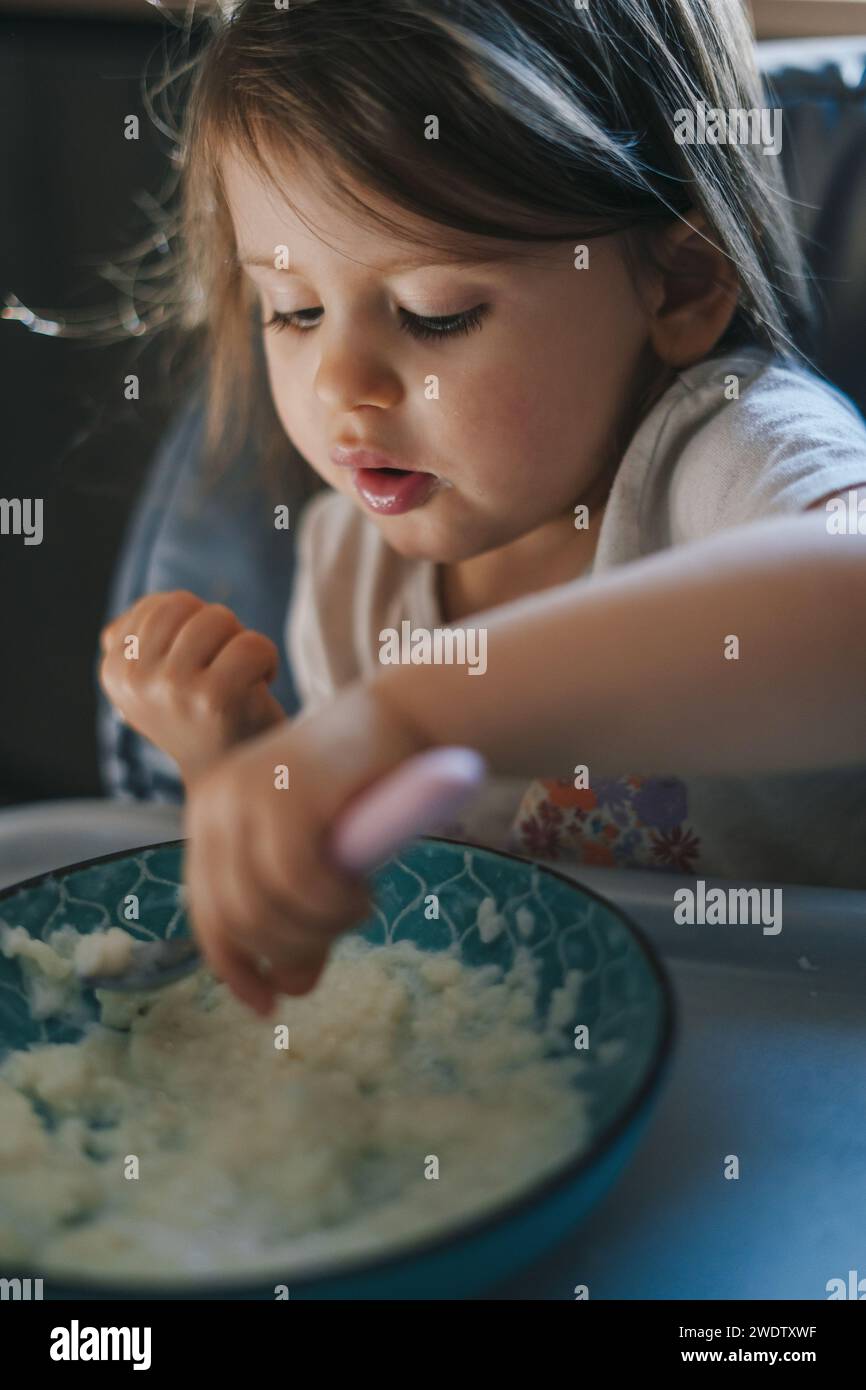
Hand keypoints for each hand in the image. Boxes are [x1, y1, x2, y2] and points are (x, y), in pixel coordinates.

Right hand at [99, 590, 284, 786]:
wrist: (231, 774)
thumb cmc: (201, 717)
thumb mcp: (155, 684)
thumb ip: (139, 645)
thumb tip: (128, 623)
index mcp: (115, 672)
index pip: (160, 606)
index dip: (194, 625)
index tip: (199, 663)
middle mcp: (135, 680)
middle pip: (186, 605)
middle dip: (217, 628)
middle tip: (225, 666)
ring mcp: (171, 688)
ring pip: (219, 618)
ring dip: (241, 643)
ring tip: (240, 677)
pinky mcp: (213, 697)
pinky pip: (251, 644)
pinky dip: (267, 660)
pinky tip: (259, 687)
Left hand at [182, 682, 427, 1015]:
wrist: (400, 716)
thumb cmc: (363, 789)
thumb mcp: (318, 856)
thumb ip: (298, 912)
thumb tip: (290, 987)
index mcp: (210, 818)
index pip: (206, 913)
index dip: (235, 967)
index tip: (269, 1004)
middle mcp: (213, 803)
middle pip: (235, 917)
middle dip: (289, 949)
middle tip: (342, 936)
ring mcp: (244, 795)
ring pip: (264, 906)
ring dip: (318, 928)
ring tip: (358, 907)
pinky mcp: (287, 793)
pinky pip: (299, 883)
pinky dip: (334, 904)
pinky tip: (362, 891)